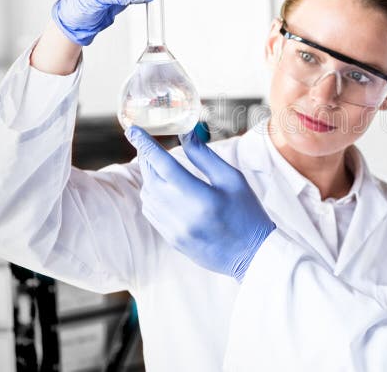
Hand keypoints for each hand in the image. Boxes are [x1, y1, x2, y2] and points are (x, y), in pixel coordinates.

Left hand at [125, 126, 275, 280]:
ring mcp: (175, 231)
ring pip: (147, 196)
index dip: (147, 146)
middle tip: (146, 144)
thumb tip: (185, 134)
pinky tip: (162, 188)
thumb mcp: (233, 179)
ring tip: (157, 165)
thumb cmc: (247, 213)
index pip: (165, 166)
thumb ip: (205, 156)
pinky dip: (151, 195)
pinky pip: (151, 212)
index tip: (134, 131)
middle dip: (146, 159)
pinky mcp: (172, 240)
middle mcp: (184, 216)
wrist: (252, 255)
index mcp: (203, 199)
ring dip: (148, 177)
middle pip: (152, 180)